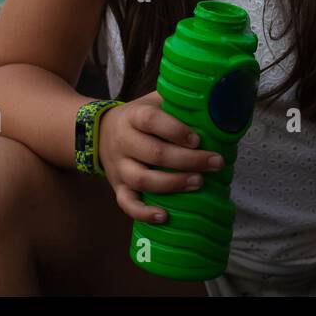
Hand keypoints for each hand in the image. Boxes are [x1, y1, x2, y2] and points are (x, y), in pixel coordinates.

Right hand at [97, 91, 224, 223]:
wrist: (100, 132)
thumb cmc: (139, 118)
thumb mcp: (153, 101)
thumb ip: (176, 101)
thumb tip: (215, 100)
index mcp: (133, 117)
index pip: (151, 120)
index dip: (175, 130)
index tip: (198, 139)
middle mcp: (123, 142)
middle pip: (153, 153)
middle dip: (187, 160)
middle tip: (215, 163)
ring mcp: (119, 167)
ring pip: (142, 179)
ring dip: (172, 184)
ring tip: (199, 183)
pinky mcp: (117, 187)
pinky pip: (127, 203)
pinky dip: (144, 213)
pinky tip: (164, 216)